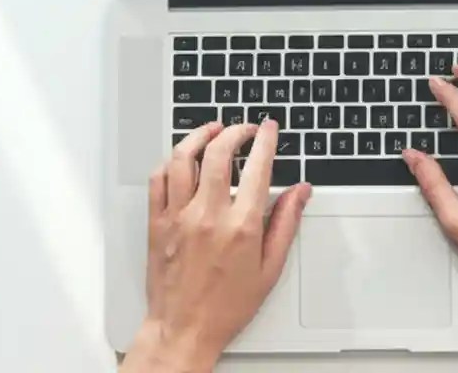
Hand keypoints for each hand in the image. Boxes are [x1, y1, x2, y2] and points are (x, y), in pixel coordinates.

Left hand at [121, 120, 311, 372]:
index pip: (258, 167)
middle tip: (245, 128)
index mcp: (241, 227)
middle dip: (235, 131)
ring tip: (213, 130)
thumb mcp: (270, 268)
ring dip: (200, 136)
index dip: (266, 141)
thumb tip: (300, 192)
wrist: (184, 329)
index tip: (269, 129)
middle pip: (219, 153)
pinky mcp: (157, 223)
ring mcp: (178, 217)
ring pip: (184, 158)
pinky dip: (171, 161)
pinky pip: (158, 179)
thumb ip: (286, 223)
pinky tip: (183, 158)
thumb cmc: (226, 306)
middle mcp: (208, 216)